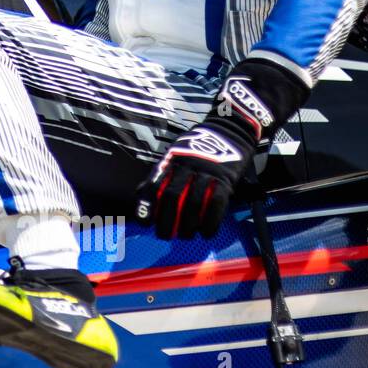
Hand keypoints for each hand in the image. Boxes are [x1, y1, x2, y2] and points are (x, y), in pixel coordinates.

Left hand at [134, 124, 248, 239]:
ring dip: (188, 225)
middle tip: (165, 236)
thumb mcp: (175, 156)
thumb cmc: (197, 149)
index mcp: (170, 161)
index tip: (144, 223)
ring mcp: (205, 172)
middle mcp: (185, 166)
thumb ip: (160, 175)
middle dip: (166, 221)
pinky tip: (206, 233)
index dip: (146, 205)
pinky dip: (210, 222)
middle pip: (171, 197)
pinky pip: (216, 203)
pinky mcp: (224, 179)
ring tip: (186, 236)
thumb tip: (139, 196)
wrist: (228, 131)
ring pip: (193, 202)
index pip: (153, 184)